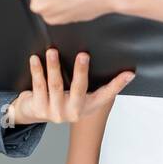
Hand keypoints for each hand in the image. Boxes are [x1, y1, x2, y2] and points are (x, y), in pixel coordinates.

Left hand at [9, 47, 133, 124]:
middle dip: (81, 71)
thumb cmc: (59, 97)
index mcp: (86, 107)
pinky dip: (37, 71)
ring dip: (54, 67)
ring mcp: (56, 112)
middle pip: (79, 89)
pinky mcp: (39, 108)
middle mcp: (73, 112)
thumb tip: (109, 62)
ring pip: (55, 86)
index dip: (118, 84)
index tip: (129, 73)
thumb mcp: (76, 94)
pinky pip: (38, 86)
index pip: (106, 95)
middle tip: (83, 55)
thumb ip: (86, 81)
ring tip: (52, 51)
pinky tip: (35, 59)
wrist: (33, 112)